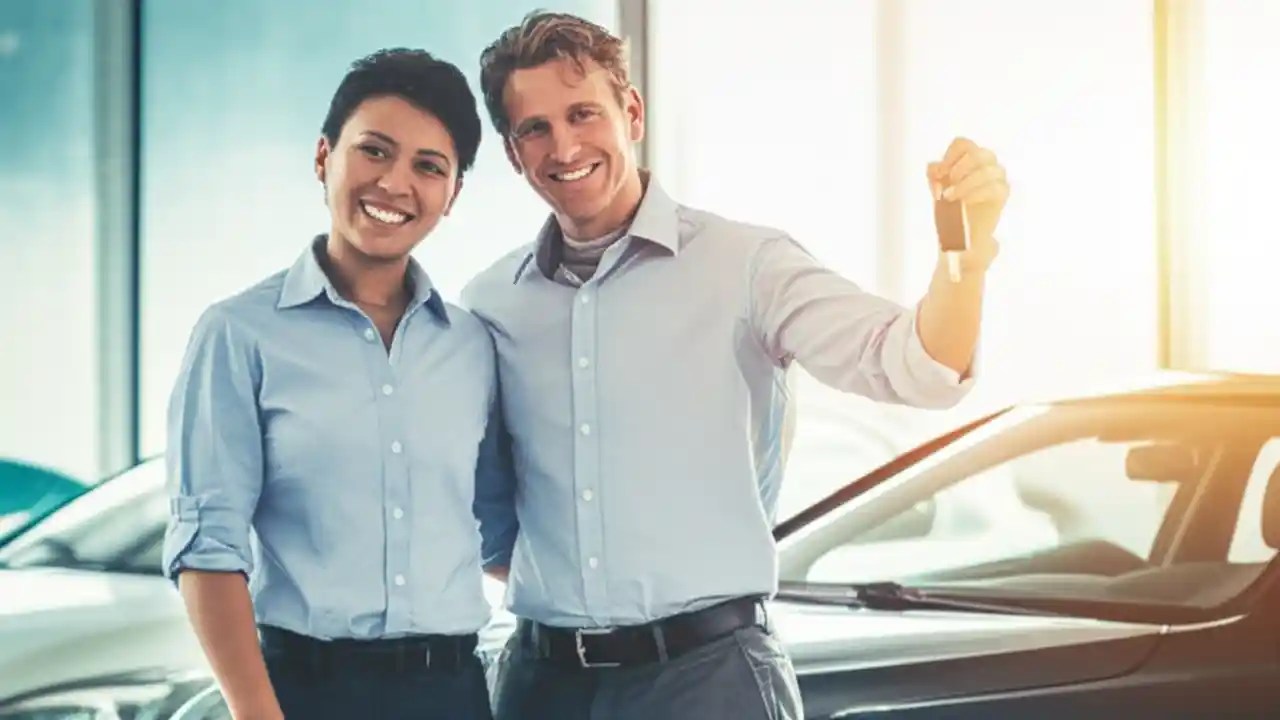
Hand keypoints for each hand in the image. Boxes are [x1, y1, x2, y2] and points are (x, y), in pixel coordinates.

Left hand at [927, 137, 1008, 271]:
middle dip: (960, 169)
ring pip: (988, 170)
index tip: (940, 174)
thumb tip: (936, 170)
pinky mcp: (1002, 193)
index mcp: (968, 158)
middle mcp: (986, 163)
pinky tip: (965, 202)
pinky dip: (977, 194)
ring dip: (966, 184)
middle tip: (947, 186)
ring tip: (951, 198)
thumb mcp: (937, 189)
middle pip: (978, 153)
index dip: (950, 156)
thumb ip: (935, 175)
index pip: (962, 144)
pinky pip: (995, 188)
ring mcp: (997, 177)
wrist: (962, 233)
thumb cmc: (951, 207)